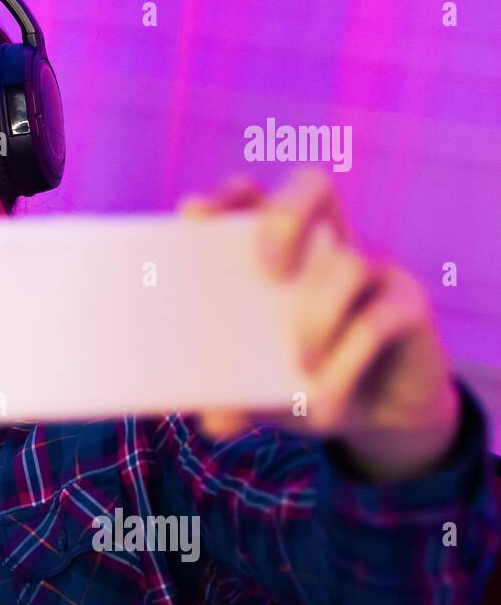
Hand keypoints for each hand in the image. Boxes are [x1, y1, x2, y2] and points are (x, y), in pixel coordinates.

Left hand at [178, 167, 460, 481]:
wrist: (374, 416)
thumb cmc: (302, 383)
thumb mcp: (260, 393)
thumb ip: (232, 399)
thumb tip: (210, 418)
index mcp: (278, 251)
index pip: (253, 196)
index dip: (227, 195)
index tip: (195, 214)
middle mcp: (326, 244)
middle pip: (312, 186)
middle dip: (284, 216)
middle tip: (266, 270)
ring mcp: (372, 268)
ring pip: (348, 263)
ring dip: (317, 319)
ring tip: (301, 368)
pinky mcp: (409, 304)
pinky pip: (379, 318)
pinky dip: (346, 359)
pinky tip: (326, 397)